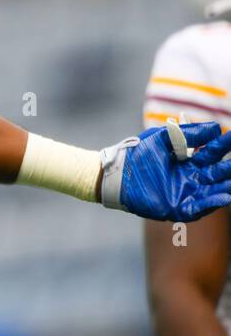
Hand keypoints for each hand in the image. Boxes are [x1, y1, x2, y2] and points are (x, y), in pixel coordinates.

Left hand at [102, 122, 230, 221]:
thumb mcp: (161, 138)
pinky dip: (212, 202)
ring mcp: (186, 193)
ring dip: (227, 186)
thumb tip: (215, 128)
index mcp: (188, 160)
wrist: (115, 172)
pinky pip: (199, 207)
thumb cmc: (137, 154)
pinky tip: (225, 195)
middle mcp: (191, 177)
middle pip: (218, 172)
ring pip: (214, 190)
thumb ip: (186, 134)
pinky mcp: (178, 207)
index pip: (212, 152)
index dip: (224, 144)